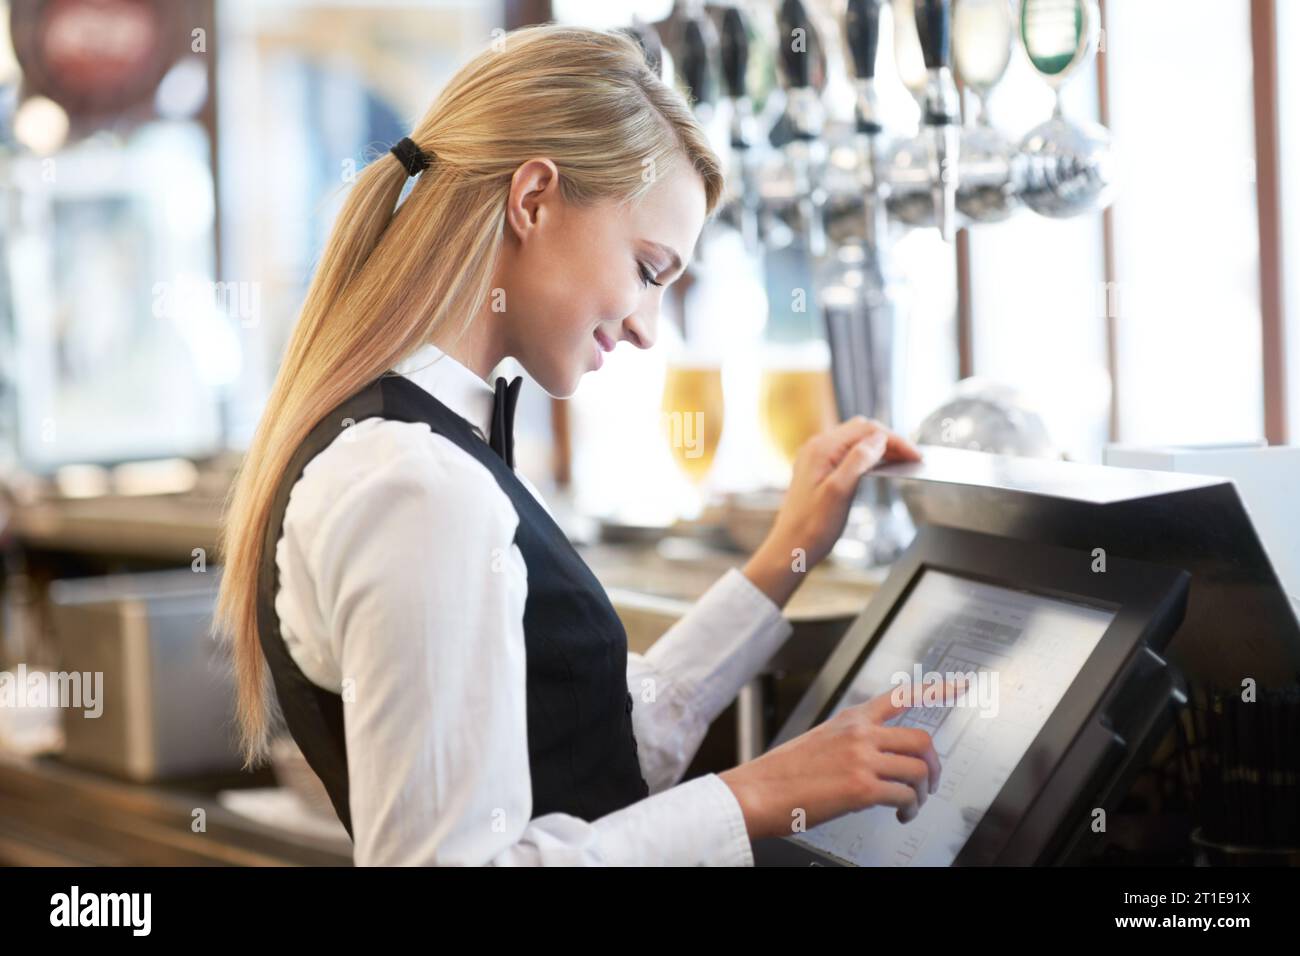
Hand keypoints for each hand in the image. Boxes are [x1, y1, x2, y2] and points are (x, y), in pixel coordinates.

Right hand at [719, 688, 941, 839]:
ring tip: (911, 805)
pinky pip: (904, 796)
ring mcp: (861, 759)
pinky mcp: (861, 787)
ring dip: (922, 793)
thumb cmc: (782, 773)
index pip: (901, 697)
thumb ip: (851, 741)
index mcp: (851, 719)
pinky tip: (900, 815)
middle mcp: (860, 733)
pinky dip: (909, 809)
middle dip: (934, 766)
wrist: (757, 791)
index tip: (960, 685)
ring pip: (918, 770)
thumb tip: (877, 757)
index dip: (936, 690)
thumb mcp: (820, 741)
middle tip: (930, 782)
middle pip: (922, 739)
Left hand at [742, 417, 920, 607]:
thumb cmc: (812, 526)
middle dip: (890, 440)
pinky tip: (881, 468)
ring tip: (903, 462)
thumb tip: (879, 439)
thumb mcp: (840, 492)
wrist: (791, 548)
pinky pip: (848, 454)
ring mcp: (817, 459)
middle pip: (862, 431)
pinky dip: (868, 458)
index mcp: (821, 448)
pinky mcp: (819, 471)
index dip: (895, 440)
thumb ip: (858, 460)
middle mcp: (817, 448)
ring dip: (880, 448)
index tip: (916, 456)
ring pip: (856, 441)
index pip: (866, 429)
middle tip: (913, 458)